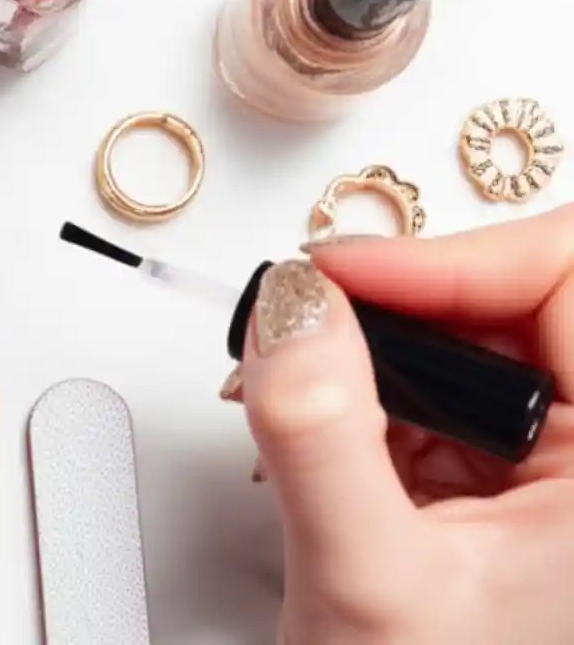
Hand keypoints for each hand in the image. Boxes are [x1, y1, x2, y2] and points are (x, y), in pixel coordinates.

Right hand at [233, 206, 573, 644]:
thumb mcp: (366, 581)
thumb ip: (322, 434)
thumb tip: (294, 307)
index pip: (568, 276)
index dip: (446, 260)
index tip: (336, 280)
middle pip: (517, 289)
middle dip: (398, 298)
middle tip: (308, 324)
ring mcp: (552, 462)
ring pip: (470, 327)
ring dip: (373, 340)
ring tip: (300, 389)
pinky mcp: (494, 470)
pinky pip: (436, 378)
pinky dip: (366, 384)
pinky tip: (322, 426)